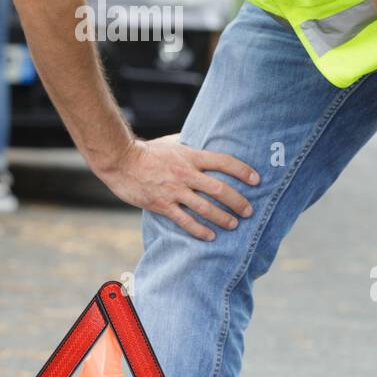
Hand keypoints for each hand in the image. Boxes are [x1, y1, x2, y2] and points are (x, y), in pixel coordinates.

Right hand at [96, 133, 259, 240]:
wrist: (120, 161)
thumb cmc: (145, 150)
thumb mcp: (170, 142)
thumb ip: (187, 145)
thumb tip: (200, 140)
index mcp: (190, 156)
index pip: (223, 162)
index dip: (242, 170)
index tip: (256, 179)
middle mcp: (186, 174)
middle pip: (219, 189)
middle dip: (238, 201)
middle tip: (249, 210)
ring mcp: (174, 191)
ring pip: (205, 208)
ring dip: (223, 218)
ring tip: (234, 224)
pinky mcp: (163, 205)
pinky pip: (185, 220)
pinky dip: (200, 230)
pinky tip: (210, 235)